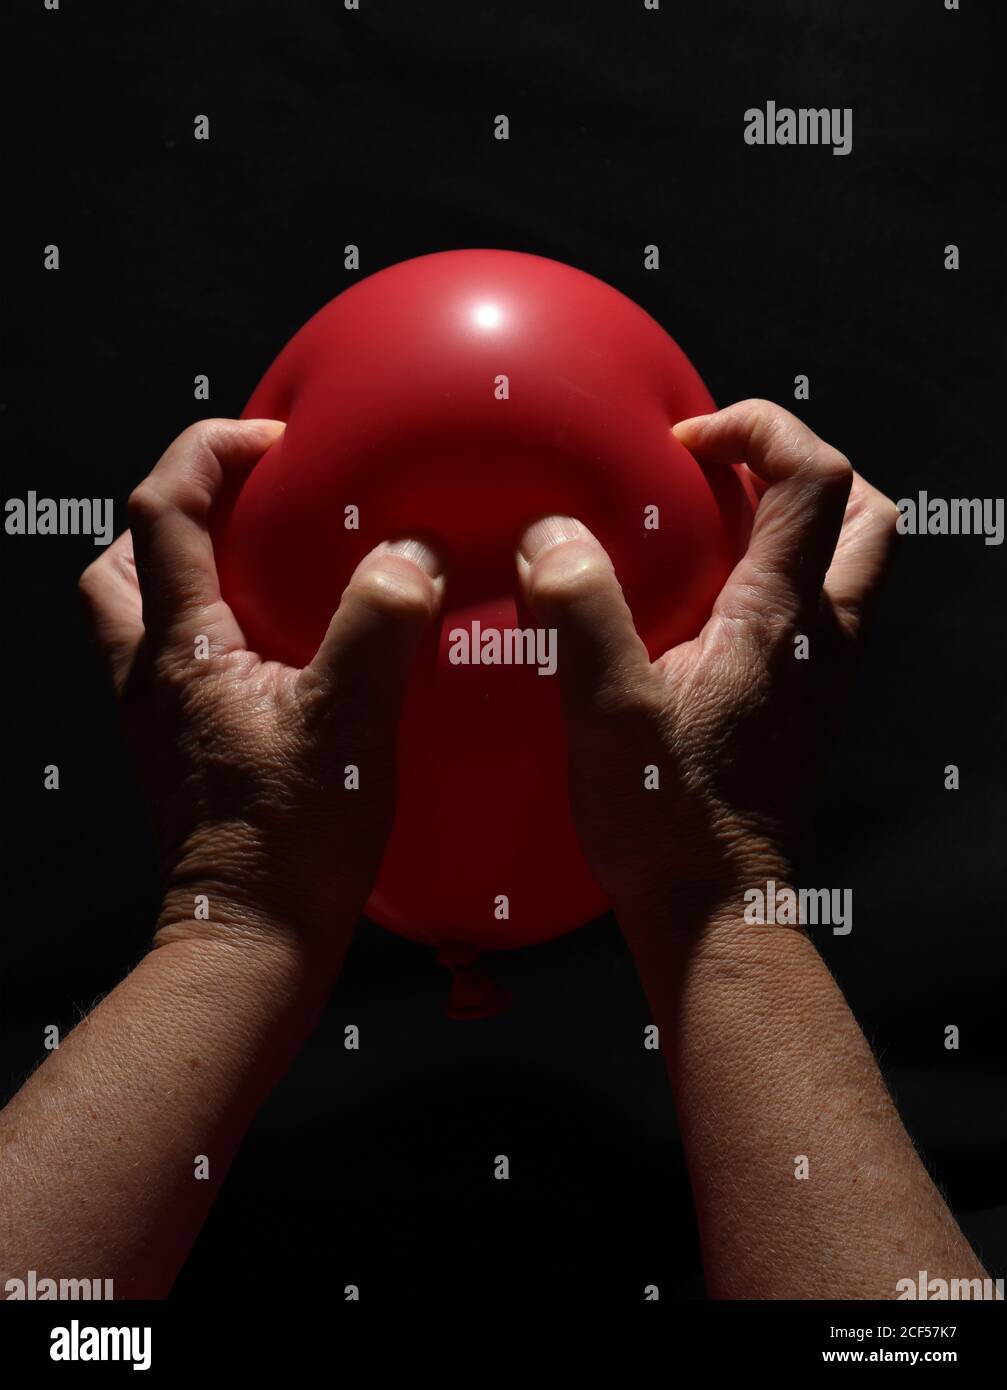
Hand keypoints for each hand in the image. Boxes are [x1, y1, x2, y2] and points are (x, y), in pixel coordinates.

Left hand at [79, 418, 442, 975]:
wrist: (252, 939)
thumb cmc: (289, 843)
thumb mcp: (351, 723)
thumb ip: (380, 625)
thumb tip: (410, 551)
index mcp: (182, 650)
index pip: (161, 512)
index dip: (206, 453)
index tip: (272, 439)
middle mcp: (152, 677)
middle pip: (119, 563)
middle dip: (173, 514)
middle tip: (245, 505)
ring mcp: (159, 719)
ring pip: (138, 617)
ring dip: (184, 576)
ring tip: (261, 574)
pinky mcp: (183, 753)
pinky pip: (179, 667)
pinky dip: (214, 635)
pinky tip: (281, 655)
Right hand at [516, 399, 898, 931]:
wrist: (717, 910)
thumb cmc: (667, 822)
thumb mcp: (606, 713)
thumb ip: (580, 612)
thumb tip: (553, 535)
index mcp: (780, 619)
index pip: (815, 476)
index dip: (760, 427)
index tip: (690, 440)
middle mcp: (822, 638)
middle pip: (866, 514)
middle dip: (806, 467)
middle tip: (730, 470)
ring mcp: (824, 676)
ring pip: (852, 564)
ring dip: (800, 523)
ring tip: (718, 526)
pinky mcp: (807, 708)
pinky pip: (818, 613)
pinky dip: (781, 578)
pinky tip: (708, 607)